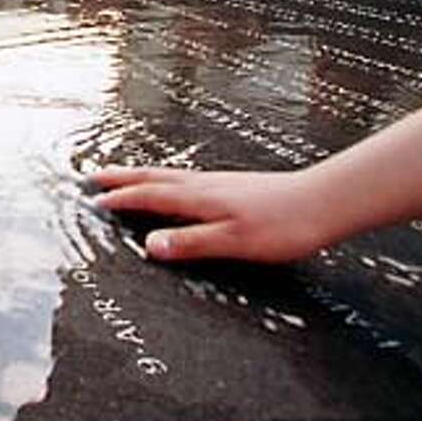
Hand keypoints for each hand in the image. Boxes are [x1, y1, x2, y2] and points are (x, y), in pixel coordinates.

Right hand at [91, 166, 328, 263]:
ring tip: (126, 176)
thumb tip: (149, 245)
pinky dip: (167, 179)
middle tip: (95, 175)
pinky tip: (177, 185)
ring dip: (142, 175)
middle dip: (122, 177)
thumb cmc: (283, 224)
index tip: (95, 201)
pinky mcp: (234, 185)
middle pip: (153, 177)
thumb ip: (190, 243)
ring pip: (169, 175)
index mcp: (198, 198)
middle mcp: (204, 185)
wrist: (325, 202)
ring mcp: (219, 182)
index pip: (149, 196)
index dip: (120, 198)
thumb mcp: (233, 241)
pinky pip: (186, 178)